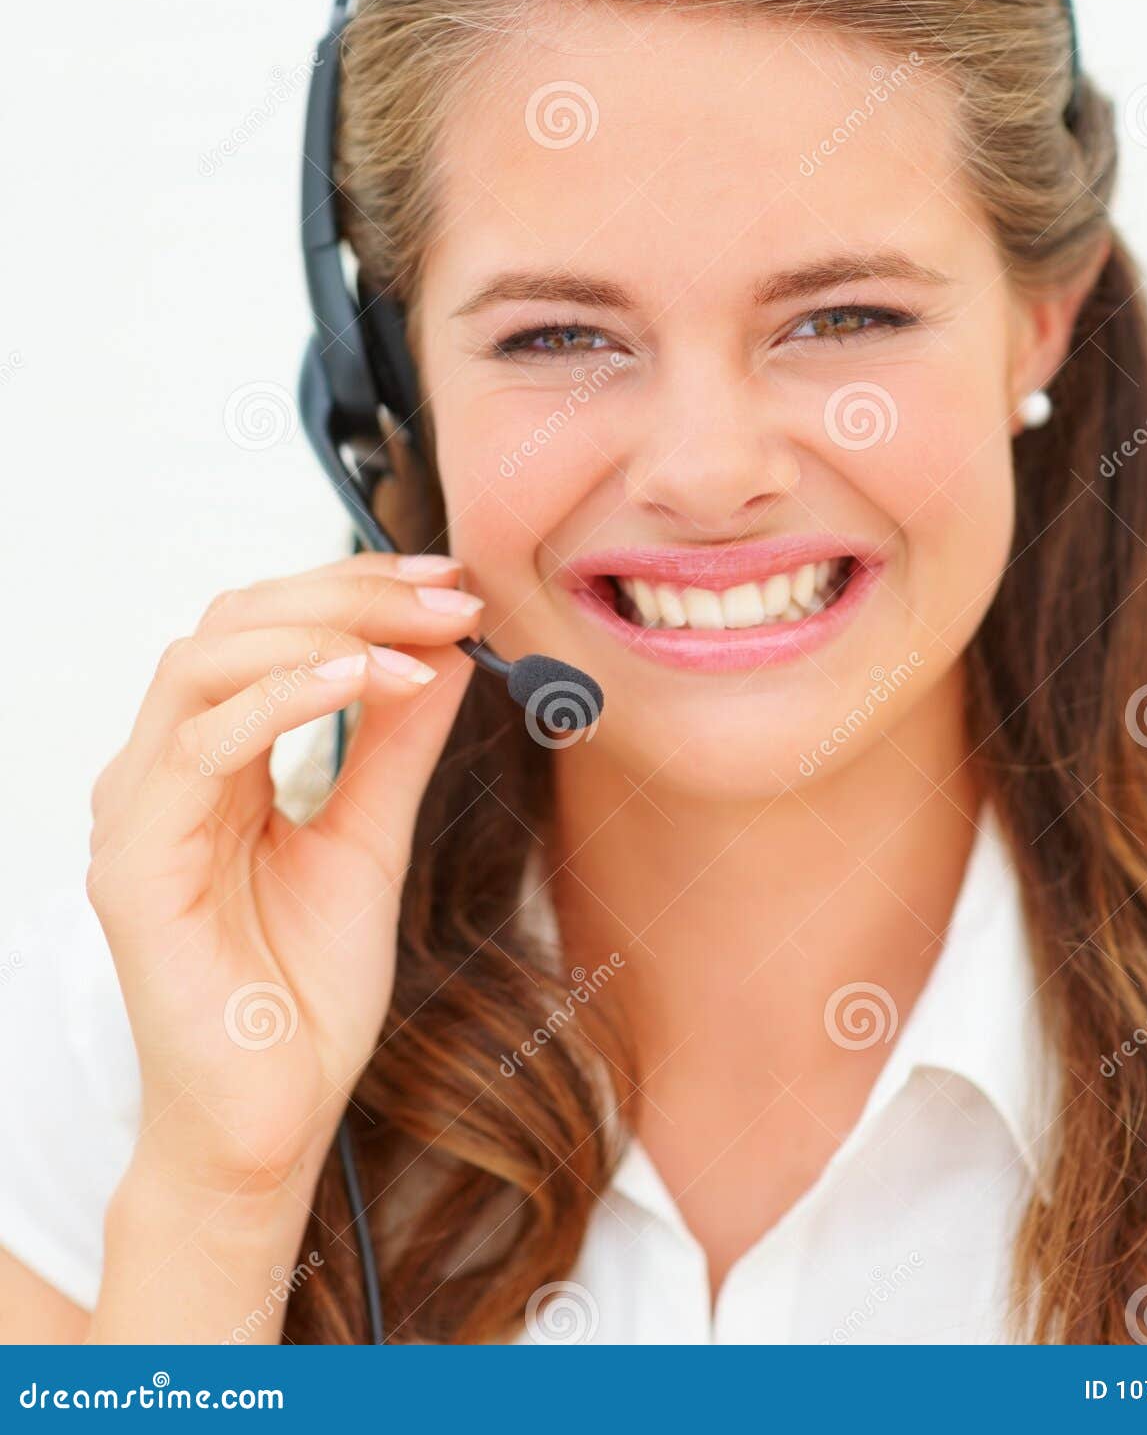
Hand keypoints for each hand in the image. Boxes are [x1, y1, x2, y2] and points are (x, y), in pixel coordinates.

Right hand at [85, 551, 483, 1197]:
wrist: (273, 1119)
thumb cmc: (306, 994)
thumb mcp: (374, 841)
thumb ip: (397, 746)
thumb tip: (448, 654)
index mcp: (214, 763)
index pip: (266, 629)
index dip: (357, 590)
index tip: (452, 585)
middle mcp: (164, 773)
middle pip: (232, 622)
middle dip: (349, 592)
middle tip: (449, 598)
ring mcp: (140, 814)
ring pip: (204, 661)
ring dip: (323, 630)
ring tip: (420, 640)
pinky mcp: (135, 865)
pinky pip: (199, 744)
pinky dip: (284, 694)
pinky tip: (364, 680)